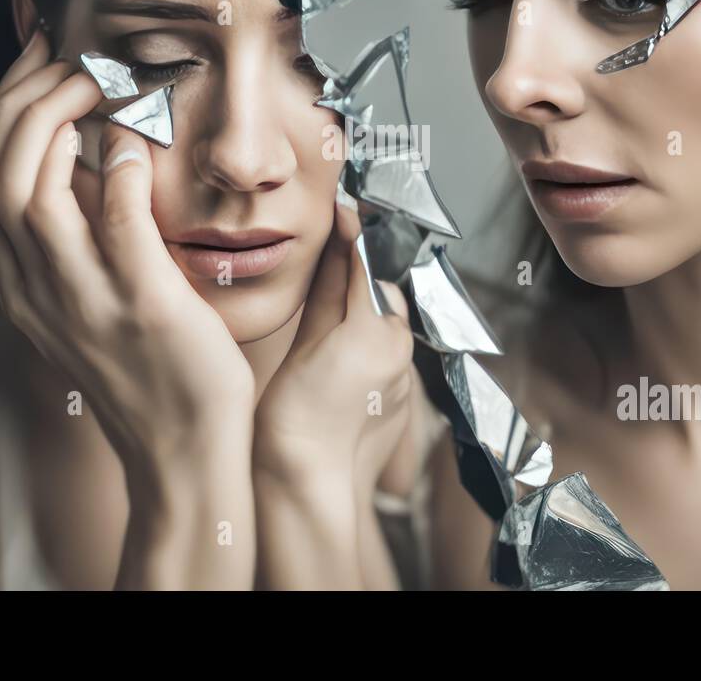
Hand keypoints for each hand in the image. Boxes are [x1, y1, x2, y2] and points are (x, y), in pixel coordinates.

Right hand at [0, 32, 255, 488]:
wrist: (183, 450)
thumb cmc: (153, 362)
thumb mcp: (93, 296)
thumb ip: (82, 233)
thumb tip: (91, 151)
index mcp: (20, 287)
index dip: (1, 112)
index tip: (37, 60)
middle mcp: (36, 294)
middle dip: (20, 105)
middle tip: (68, 60)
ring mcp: (85, 303)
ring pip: (29, 200)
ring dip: (57, 124)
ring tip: (97, 83)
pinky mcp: (143, 310)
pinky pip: (117, 228)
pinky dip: (122, 173)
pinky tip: (140, 140)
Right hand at [253, 197, 415, 493]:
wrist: (308, 491)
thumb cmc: (294, 421)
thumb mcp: (307, 340)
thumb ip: (331, 286)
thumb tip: (343, 235)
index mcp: (377, 329)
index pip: (369, 261)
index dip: (352, 234)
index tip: (339, 210)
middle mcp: (402, 350)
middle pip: (380, 292)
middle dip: (356, 275)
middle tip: (325, 258)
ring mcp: (406, 378)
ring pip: (382, 324)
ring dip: (358, 311)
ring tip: (323, 316)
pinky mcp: (403, 400)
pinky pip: (385, 356)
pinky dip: (362, 346)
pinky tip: (334, 357)